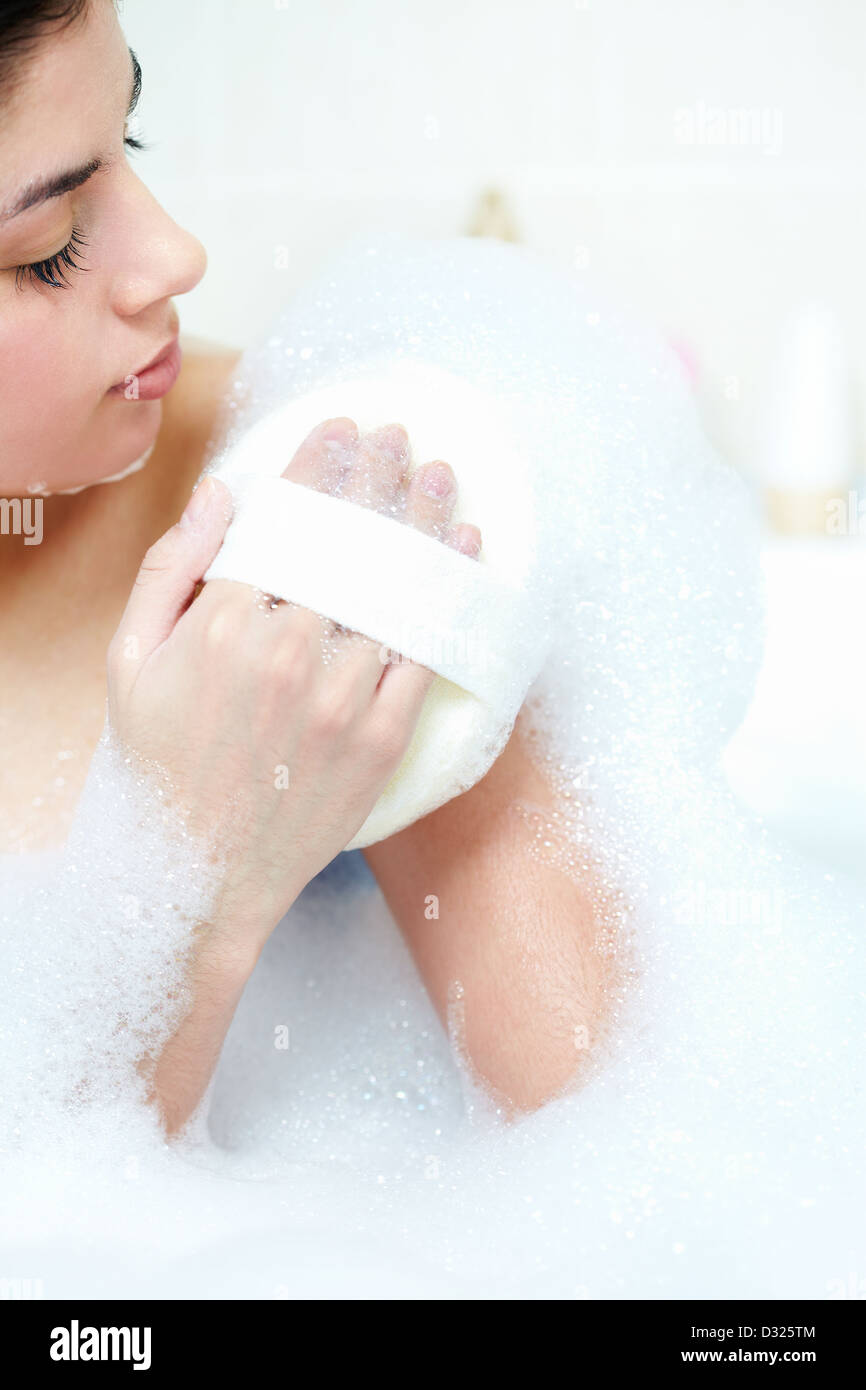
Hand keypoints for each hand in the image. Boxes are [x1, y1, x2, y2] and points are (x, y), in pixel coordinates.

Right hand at [107, 415, 480, 955]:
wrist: (199, 877)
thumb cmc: (156, 766)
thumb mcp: (129, 661)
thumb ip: (171, 569)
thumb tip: (222, 493)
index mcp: (223, 624)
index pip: (288, 519)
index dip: (320, 464)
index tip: (342, 429)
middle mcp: (290, 652)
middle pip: (352, 543)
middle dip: (381, 477)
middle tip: (402, 437)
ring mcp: (343, 697)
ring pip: (399, 588)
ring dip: (425, 524)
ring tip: (442, 477)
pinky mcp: (382, 739)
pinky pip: (426, 652)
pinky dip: (450, 598)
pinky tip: (466, 555)